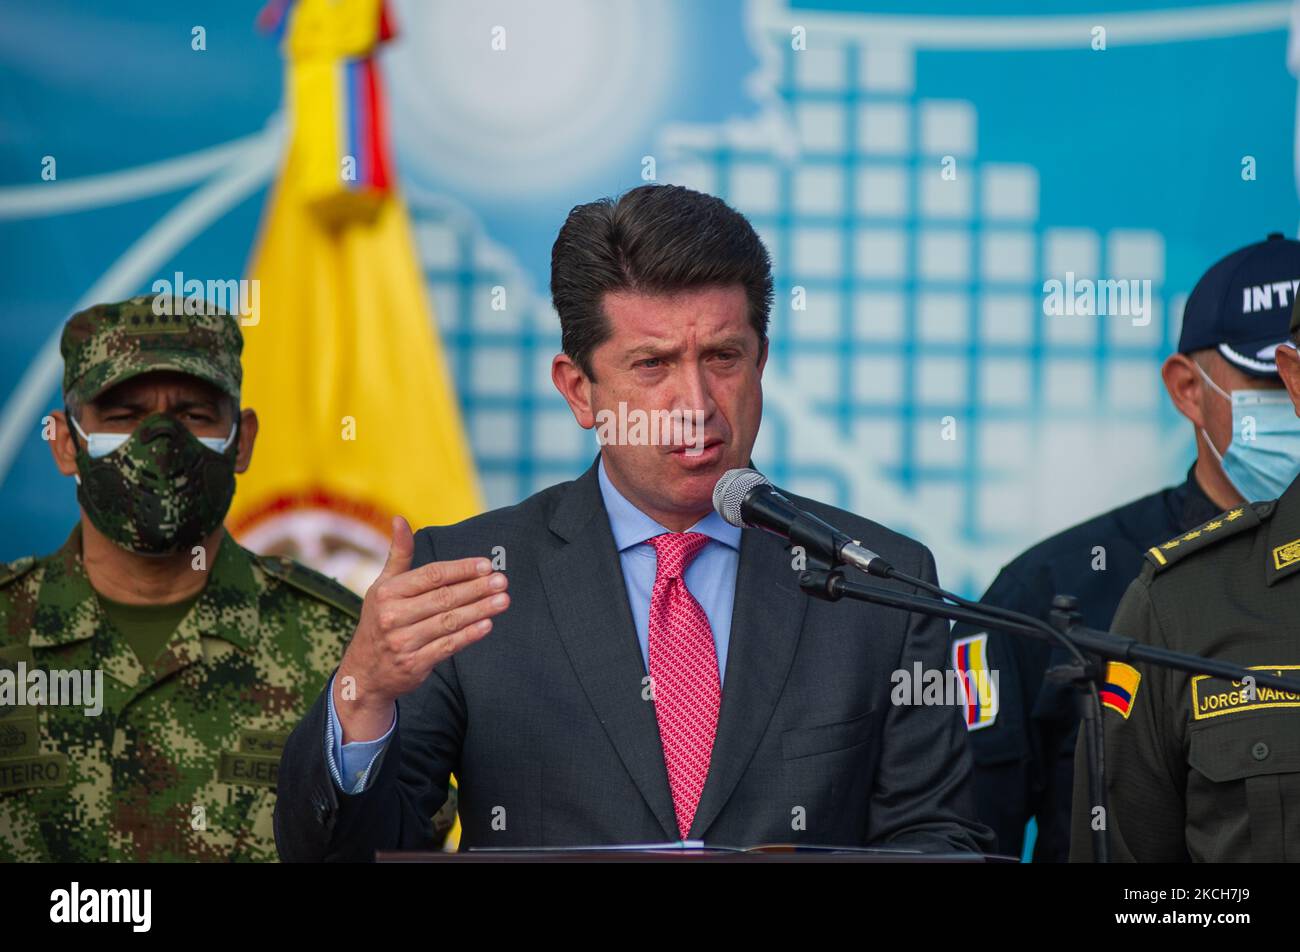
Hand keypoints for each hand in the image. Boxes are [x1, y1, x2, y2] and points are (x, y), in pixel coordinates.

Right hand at [334, 516, 508, 741]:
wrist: (364, 673)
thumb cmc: (379, 621)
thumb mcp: (382, 586)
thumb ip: (398, 554)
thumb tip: (400, 519)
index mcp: (388, 592)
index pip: (431, 575)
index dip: (460, 569)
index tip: (486, 565)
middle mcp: (392, 616)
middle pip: (443, 598)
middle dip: (476, 588)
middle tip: (502, 581)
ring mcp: (403, 641)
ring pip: (449, 621)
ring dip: (479, 610)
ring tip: (503, 600)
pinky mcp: (414, 664)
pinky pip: (447, 646)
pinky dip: (469, 635)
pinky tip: (488, 625)